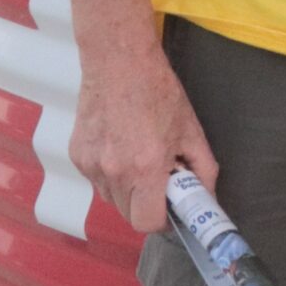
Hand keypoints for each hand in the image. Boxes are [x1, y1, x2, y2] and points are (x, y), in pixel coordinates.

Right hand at [69, 45, 217, 233]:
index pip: (147, 223)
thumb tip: (207, 195)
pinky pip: (96, 179)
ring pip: (111, 198)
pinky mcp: (78, 156)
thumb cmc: (157, 90)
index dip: (162, 220)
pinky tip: (120, 143)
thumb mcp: (190, 128)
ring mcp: (92, 166)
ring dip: (127, 189)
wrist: (119, 61)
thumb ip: (203, 167)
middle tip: (158, 178)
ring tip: (139, 154)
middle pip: (128, 214)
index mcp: (146, 168)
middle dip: (146, 204)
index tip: (170, 209)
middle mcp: (115, 172)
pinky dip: (110, 172)